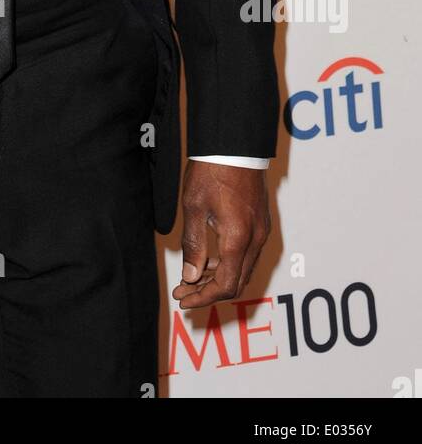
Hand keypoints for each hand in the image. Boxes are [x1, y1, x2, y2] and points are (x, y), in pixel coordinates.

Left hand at [172, 160, 270, 309]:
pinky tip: (210, 257)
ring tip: (192, 275)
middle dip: (209, 291)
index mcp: (238, 238)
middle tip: (184, 290)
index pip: (225, 285)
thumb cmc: (212, 170)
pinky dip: (229, 263)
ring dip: (219, 278)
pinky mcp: (262, 222)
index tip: (182, 298)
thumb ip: (194, 245)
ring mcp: (262, 231)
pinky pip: (248, 254)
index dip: (202, 297)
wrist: (235, 144)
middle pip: (237, 282)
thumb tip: (191, 276)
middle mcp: (256, 239)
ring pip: (243, 269)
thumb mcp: (194, 207)